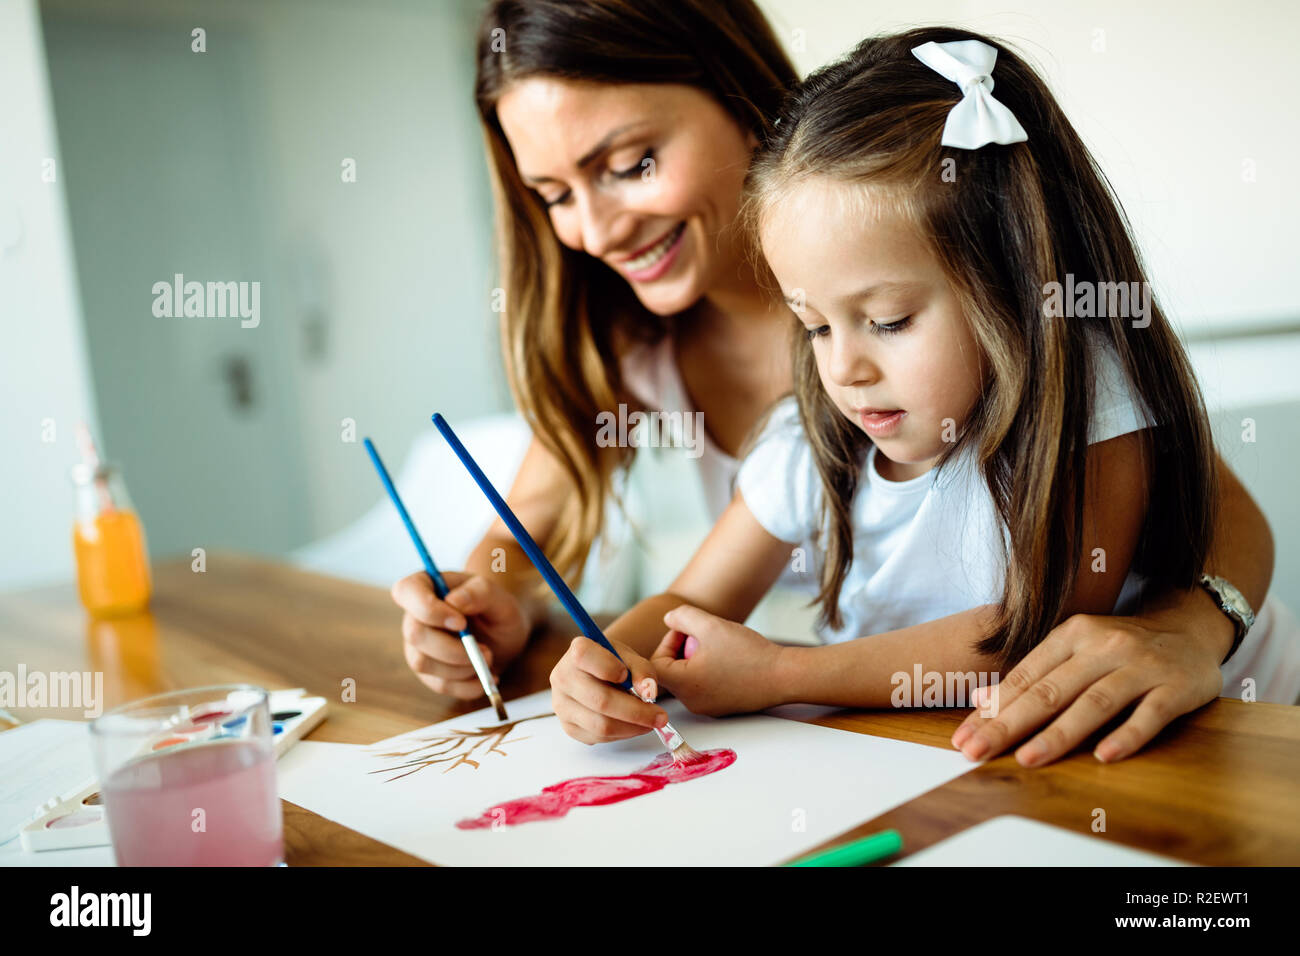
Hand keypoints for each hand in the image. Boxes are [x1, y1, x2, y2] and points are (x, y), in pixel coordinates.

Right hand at [392, 570, 529, 699]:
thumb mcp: (498, 597)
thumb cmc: (497, 609)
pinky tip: (486, 677)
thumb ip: (480, 593)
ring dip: (461, 668)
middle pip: (414, 634)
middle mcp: (416, 616)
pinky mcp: (428, 671)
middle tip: (486, 651)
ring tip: (488, 659)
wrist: (505, 636)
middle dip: (452, 649)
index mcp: (428, 586)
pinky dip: (466, 685)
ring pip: (421, 663)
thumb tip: (453, 601)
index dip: (428, 609)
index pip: (406, 591)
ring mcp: (418, 645)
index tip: (461, 623)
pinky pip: (438, 684)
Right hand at [549, 635, 666, 743]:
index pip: (585, 656)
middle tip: (661, 716)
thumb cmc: (615, 663)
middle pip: (600, 700)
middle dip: (637, 712)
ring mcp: (562, 705)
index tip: (626, 676)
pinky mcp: (568, 727)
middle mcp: (562, 677)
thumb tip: (648, 692)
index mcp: (576, 651)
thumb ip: (642, 670)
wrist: (596, 677)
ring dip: (633, 727)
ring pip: (601, 725)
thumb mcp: (630, 657)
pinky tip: (633, 725)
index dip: (608, 667)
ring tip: (651, 722)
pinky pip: (598, 737)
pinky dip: (622, 734)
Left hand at [651, 605, 785, 716]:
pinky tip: (728, 658)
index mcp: (683, 685)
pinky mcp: (720, 706)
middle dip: (681, 648)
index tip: (687, 630)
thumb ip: (683, 617)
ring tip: (716, 644)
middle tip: (702, 634)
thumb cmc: (748, 654)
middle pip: (670, 671)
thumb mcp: (710, 625)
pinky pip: (703, 686)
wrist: (783, 676)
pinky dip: (708, 669)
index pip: (654, 665)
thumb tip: (668, 620)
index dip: (666, 642)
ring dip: (695, 657)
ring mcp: (706, 707)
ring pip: (687, 678)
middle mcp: (691, 702)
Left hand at [950, 593, 1228, 766]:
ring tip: (1028, 758)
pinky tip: (1104, 757)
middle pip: (1051, 691)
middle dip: (1009, 724)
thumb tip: (981, 702)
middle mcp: (1104, 646)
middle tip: (978, 751)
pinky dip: (1127, 735)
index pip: (1025, 677)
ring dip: (1059, 734)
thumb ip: (1033, 674)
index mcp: (1073, 634)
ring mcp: (1142, 666)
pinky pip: (1150, 715)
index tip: (963, 737)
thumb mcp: (1075, 649)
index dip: (992, 709)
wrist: (1191, 630)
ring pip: (1094, 702)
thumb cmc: (1121, 648)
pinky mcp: (1177, 687)